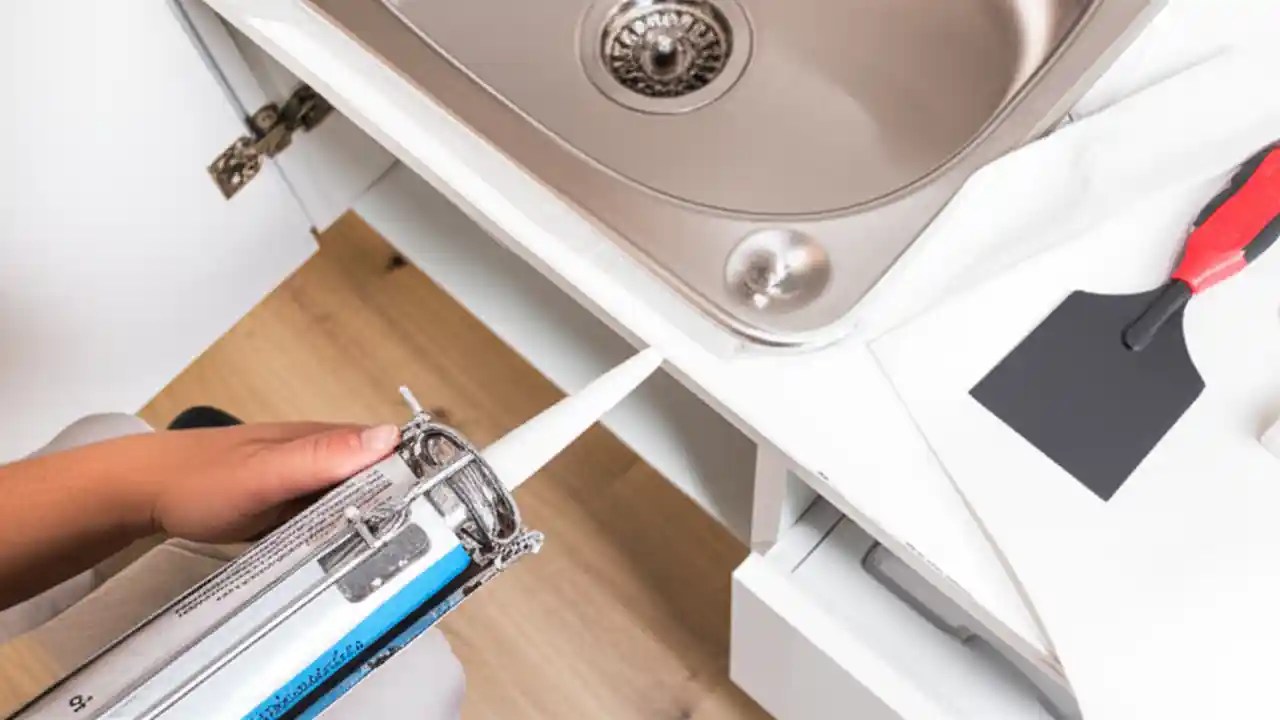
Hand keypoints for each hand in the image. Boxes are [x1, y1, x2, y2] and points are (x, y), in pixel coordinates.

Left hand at [0, 420, 400, 609]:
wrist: (145, 490)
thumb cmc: (198, 476)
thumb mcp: (266, 470)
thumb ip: (322, 456)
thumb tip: (386, 436)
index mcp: (329, 439)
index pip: (397, 453)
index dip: (424, 479)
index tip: (440, 512)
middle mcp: (326, 456)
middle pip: (385, 483)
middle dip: (404, 512)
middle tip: (417, 550)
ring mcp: (310, 482)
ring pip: (360, 504)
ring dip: (375, 527)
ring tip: (389, 559)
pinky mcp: (295, 505)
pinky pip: (333, 522)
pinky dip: (343, 539)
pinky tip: (345, 558)